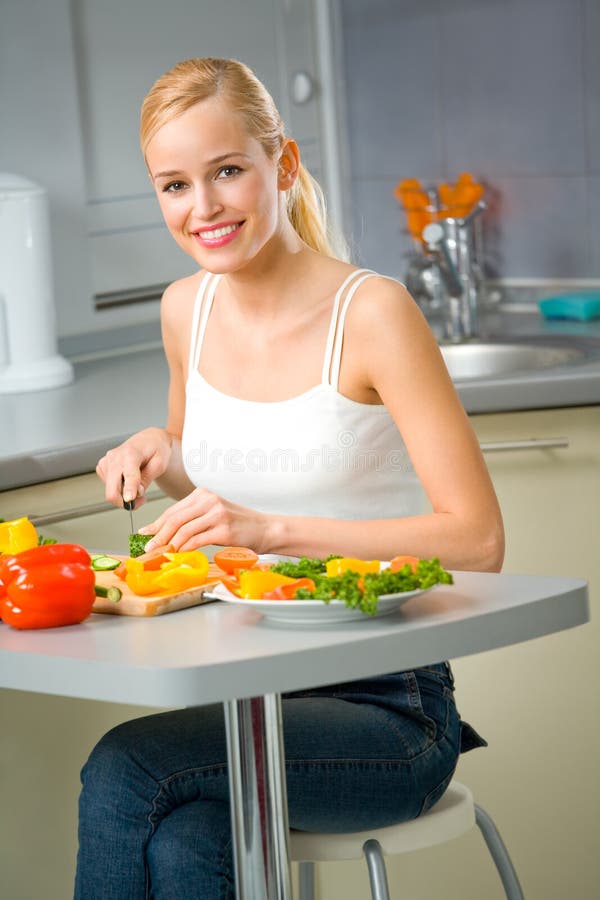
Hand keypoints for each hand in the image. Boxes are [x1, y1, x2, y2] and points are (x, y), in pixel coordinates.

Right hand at [96, 428, 172, 508]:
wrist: (148, 439)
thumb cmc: (156, 449)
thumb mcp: (159, 464)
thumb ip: (146, 479)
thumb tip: (135, 494)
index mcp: (131, 453)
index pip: (129, 474)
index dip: (129, 489)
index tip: (129, 500)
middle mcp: (115, 456)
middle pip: (112, 488)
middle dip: (125, 501)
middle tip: (141, 501)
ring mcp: (106, 461)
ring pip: (110, 490)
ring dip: (123, 495)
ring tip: (138, 486)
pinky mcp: (102, 466)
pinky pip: (108, 486)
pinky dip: (118, 488)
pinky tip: (128, 480)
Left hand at [138, 487, 271, 552]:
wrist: (265, 529)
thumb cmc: (239, 525)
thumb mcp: (213, 515)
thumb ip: (192, 521)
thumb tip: (166, 534)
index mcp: (203, 494)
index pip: (173, 510)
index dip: (157, 524)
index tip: (146, 534)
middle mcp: (209, 500)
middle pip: (175, 519)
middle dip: (158, 535)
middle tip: (148, 548)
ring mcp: (217, 514)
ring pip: (183, 530)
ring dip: (169, 544)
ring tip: (161, 554)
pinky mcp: (224, 530)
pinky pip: (196, 540)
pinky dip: (184, 549)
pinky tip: (179, 554)